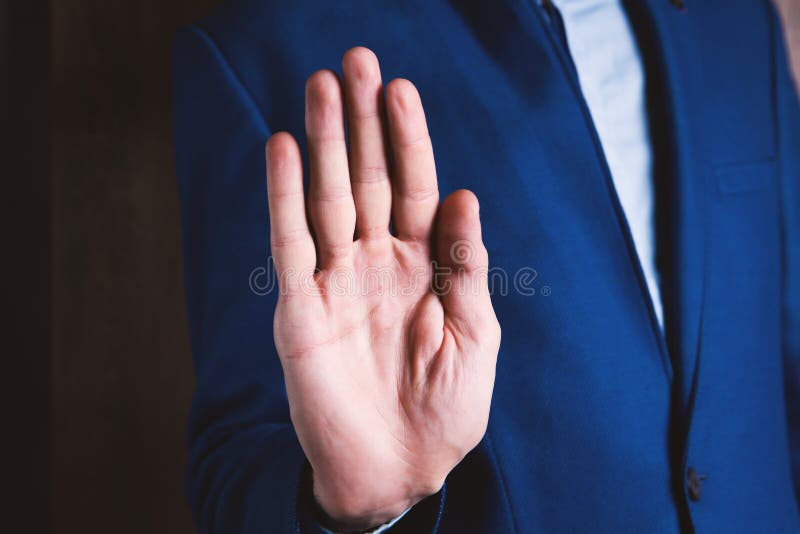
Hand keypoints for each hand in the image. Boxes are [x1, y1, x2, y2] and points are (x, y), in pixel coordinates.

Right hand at [265, 47, 499, 530]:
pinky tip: (283, 150)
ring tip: (322, 87)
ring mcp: (335, 283)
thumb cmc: (447, 409)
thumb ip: (464, 266)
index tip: (402, 89)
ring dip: (323, 144)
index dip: (409, 140)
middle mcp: (376, 264)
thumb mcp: (475, 336)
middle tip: (358, 61)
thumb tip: (465, 193)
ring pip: (327, 199)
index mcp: (423, 267)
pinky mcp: (299, 311)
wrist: (401, 469)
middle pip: (366, 179)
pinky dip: (284, 199)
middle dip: (363, 122)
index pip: (414, 187)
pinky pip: (289, 245)